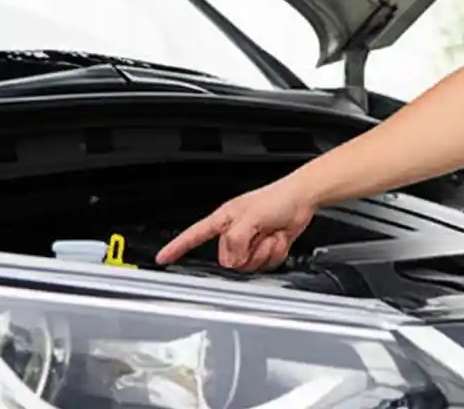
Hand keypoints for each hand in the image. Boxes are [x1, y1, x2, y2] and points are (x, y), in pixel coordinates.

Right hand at [155, 179, 315, 270]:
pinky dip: (274, 254)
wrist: (301, 200)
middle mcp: (234, 233)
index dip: (177, 247)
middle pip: (228, 261)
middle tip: (258, 235)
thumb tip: (231, 259)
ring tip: (270, 234)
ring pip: (248, 266)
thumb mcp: (251, 216)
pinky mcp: (265, 250)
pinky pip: (265, 266)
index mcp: (224, 220)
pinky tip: (278, 238)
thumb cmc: (277, 198)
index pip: (194, 235)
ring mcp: (250, 243)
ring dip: (263, 252)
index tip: (162, 258)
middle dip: (246, 252)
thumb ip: (236, 239)